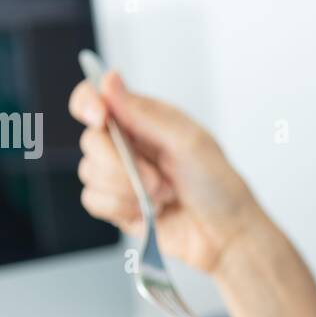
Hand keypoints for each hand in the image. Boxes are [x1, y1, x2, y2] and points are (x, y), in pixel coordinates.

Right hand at [69, 70, 259, 273]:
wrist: (225, 235)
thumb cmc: (218, 186)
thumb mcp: (189, 142)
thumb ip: (144, 114)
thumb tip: (109, 82)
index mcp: (146, 119)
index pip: (98, 97)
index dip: (88, 103)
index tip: (99, 117)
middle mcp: (129, 144)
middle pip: (90, 140)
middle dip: (119, 164)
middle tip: (157, 180)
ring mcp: (120, 175)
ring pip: (89, 172)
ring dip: (126, 189)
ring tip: (162, 196)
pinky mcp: (116, 205)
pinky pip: (93, 200)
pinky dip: (121, 208)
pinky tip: (147, 212)